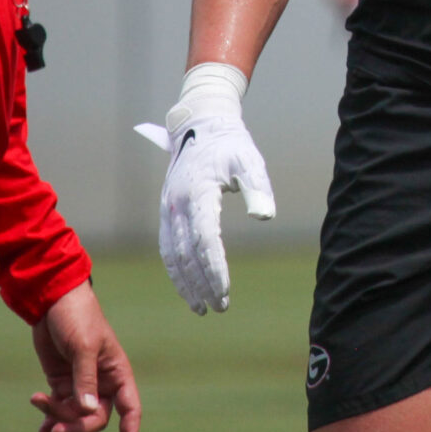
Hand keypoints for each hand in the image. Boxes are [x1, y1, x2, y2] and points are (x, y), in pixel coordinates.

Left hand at [29, 283, 137, 431]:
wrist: (51, 300)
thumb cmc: (78, 316)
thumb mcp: (84, 345)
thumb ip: (85, 379)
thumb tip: (87, 411)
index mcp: (117, 373)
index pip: (130, 406)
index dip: (130, 426)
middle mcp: (101, 383)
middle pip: (95, 418)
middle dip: (76, 426)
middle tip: (55, 430)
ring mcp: (80, 385)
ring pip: (74, 417)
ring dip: (59, 421)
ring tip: (41, 414)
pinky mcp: (61, 383)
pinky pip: (58, 409)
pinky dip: (50, 419)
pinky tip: (41, 427)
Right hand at [150, 88, 275, 314]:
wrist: (201, 123)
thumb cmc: (230, 144)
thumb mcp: (249, 160)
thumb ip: (257, 187)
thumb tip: (265, 216)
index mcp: (197, 192)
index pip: (205, 239)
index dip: (214, 268)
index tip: (225, 291)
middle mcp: (176, 204)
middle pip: (187, 253)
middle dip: (202, 283)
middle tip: (219, 307)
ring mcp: (167, 209)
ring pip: (172, 255)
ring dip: (185, 284)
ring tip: (201, 308)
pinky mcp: (166, 212)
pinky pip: (167, 248)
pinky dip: (176, 271)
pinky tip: (188, 288)